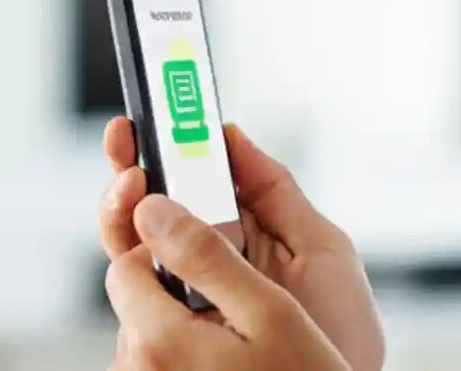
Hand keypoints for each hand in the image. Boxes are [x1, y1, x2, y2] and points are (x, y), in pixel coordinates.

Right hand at [99, 118, 384, 370]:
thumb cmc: (339, 326)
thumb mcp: (321, 248)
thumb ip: (275, 191)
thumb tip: (229, 133)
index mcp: (237, 231)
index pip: (188, 182)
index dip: (161, 149)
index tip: (145, 121)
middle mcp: (201, 263)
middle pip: (145, 212)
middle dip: (128, 179)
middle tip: (130, 161)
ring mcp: (179, 303)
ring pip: (128, 255)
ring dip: (121, 219)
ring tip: (134, 196)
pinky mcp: (166, 339)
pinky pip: (129, 308)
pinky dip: (126, 277)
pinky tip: (139, 257)